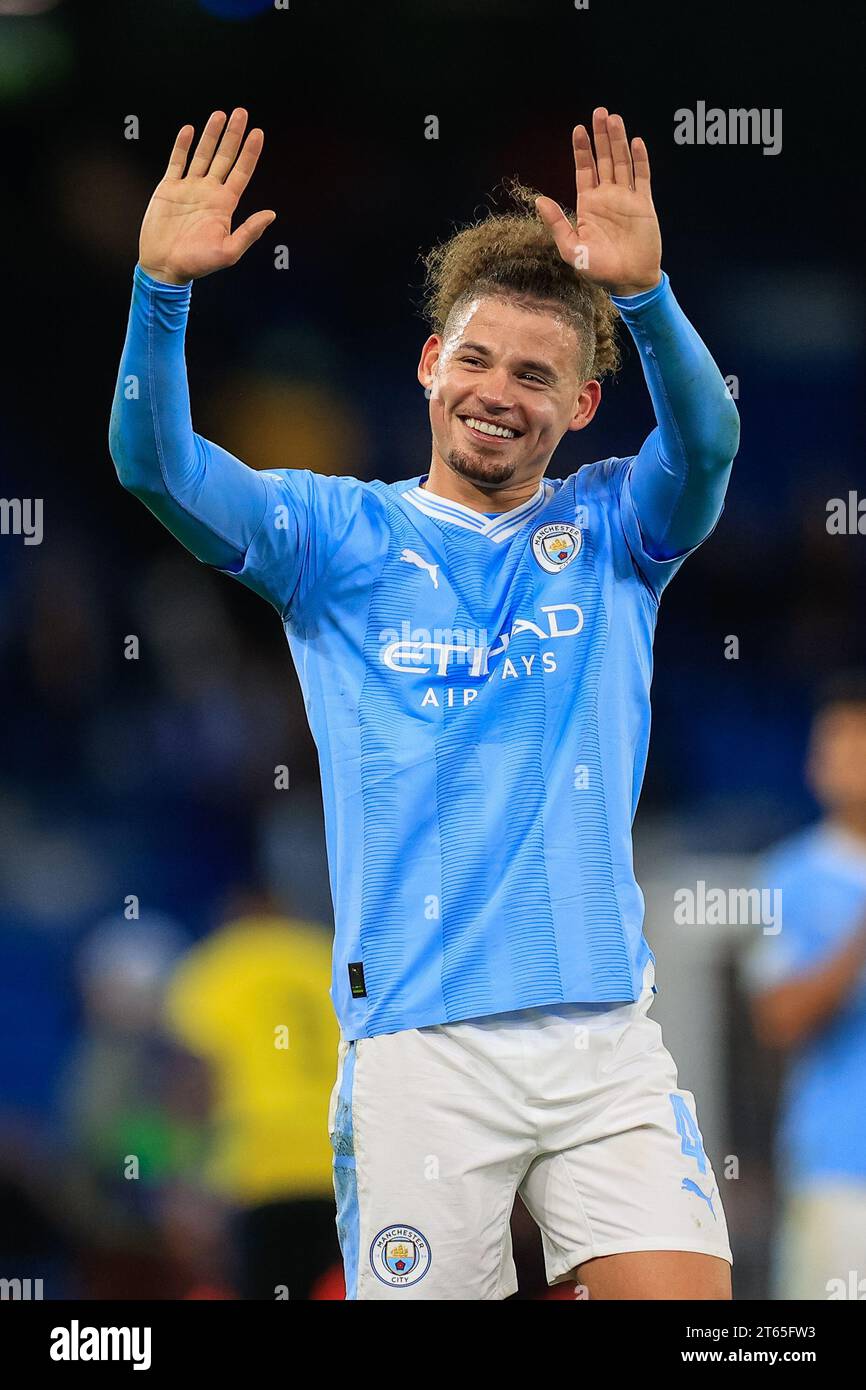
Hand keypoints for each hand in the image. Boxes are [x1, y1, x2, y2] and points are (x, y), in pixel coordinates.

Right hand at [138, 108, 275, 283]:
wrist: (165, 267)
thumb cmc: (197, 264)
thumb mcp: (229, 252)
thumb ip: (249, 232)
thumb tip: (271, 214)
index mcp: (224, 205)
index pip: (241, 172)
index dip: (249, 152)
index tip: (257, 133)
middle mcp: (208, 192)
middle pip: (224, 157)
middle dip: (233, 135)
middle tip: (241, 112)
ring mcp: (189, 188)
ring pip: (202, 154)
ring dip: (211, 134)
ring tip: (220, 114)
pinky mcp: (169, 188)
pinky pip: (177, 161)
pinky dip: (182, 145)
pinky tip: (189, 129)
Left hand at [536, 108, 661, 296]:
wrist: (628, 281)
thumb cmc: (598, 270)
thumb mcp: (571, 249)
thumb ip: (557, 224)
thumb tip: (539, 200)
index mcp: (588, 205)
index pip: (584, 170)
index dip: (582, 150)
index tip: (579, 129)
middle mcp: (607, 197)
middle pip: (603, 159)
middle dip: (601, 136)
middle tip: (599, 112)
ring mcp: (626, 199)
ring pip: (622, 162)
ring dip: (618, 141)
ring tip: (614, 119)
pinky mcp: (644, 204)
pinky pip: (642, 177)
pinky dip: (640, 159)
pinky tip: (636, 142)